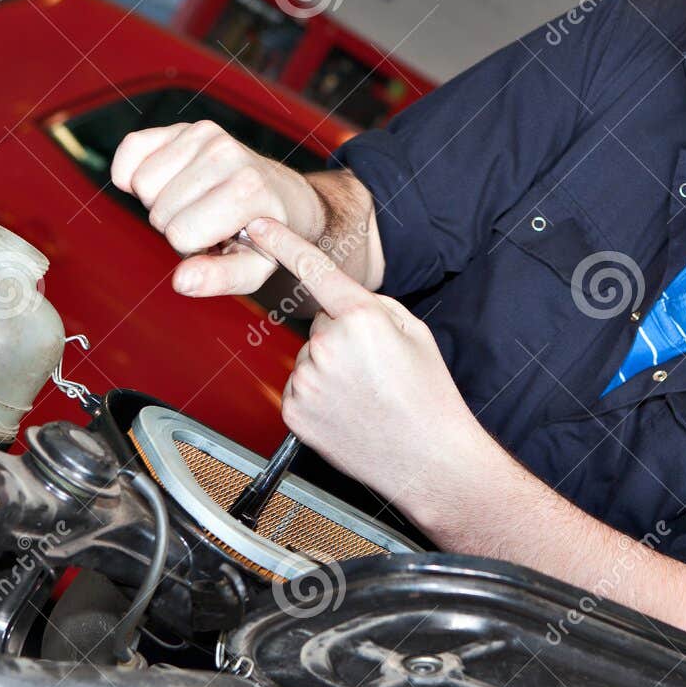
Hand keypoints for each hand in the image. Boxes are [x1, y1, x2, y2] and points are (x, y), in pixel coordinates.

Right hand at [110, 120, 324, 296]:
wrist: (283, 197)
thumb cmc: (265, 237)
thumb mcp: (254, 269)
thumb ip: (219, 279)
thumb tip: (181, 282)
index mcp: (248, 190)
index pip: (180, 234)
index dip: (192, 247)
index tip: (218, 240)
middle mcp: (226, 154)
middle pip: (158, 211)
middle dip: (176, 226)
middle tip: (207, 222)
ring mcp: (205, 134)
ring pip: (141, 183)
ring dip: (159, 201)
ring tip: (194, 204)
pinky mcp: (184, 126)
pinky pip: (131, 149)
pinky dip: (134, 173)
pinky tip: (163, 184)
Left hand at [243, 217, 488, 514]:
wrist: (428, 460)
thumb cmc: (428, 398)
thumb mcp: (415, 333)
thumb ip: (373, 306)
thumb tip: (341, 305)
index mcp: (361, 319)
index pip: (313, 269)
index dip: (282, 243)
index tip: (257, 226)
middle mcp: (327, 346)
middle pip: (320, 323)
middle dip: (342, 337)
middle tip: (375, 369)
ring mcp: (307, 381)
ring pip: (309, 357)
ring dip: (329, 368)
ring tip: (365, 394)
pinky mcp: (294, 411)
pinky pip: (299, 387)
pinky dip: (318, 395)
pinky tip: (347, 411)